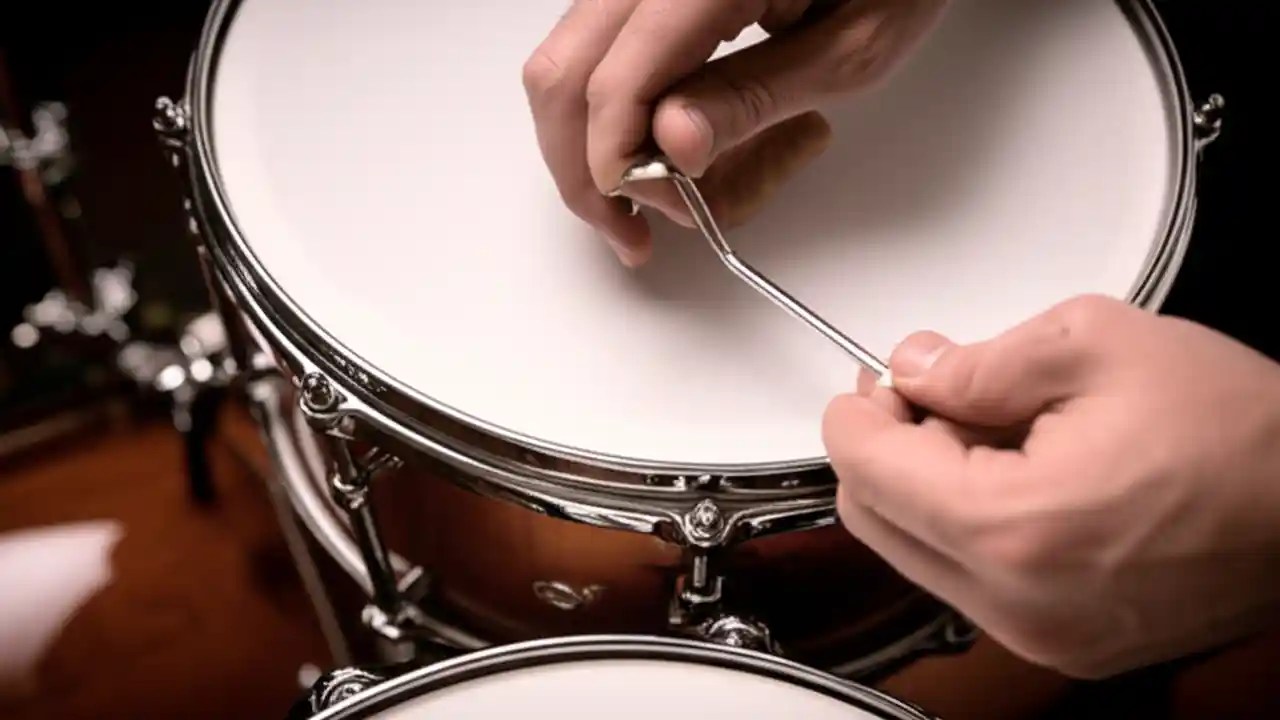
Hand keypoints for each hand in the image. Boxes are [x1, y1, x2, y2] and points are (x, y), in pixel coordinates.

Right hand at [522, 0, 946, 266]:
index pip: (615, 81)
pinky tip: (664, 144)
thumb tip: (671, 148)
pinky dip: (616, 107)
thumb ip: (754, 96)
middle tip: (631, 232)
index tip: (654, 220)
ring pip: (566, 61)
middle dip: (588, 167)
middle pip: (562, 73)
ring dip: (593, 142)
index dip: (620, 166)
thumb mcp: (849, 47)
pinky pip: (598, 47)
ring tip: (655, 196)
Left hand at [823, 294, 1279, 678]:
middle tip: (924, 397)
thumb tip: (912, 368)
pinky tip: (1017, 476)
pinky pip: (969, 581)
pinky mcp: (1064, 643)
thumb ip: (976, 362)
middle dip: (884, 450)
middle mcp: (1016, 601)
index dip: (856, 414)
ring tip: (988, 430)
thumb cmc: (1243, 432)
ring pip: (917, 554)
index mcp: (1014, 526)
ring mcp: (1041, 634)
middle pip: (875, 520)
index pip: (869, 471)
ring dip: (923, 489)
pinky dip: (966, 526)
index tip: (871, 385)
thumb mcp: (1094, 346)